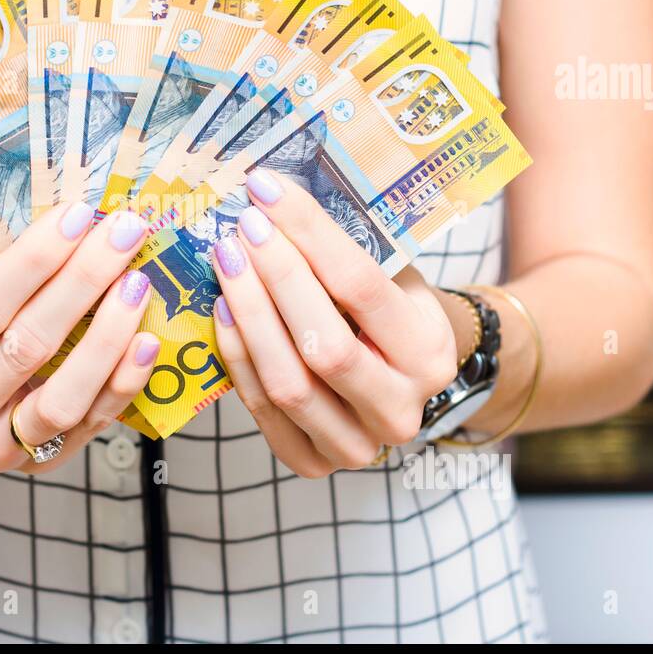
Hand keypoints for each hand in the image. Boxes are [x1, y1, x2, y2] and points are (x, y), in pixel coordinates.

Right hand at [0, 202, 156, 473]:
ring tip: (137, 283)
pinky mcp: (37, 464)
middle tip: (124, 232)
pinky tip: (146, 339)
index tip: (77, 215)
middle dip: (82, 282)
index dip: (32, 262)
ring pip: (62, 399)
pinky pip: (90, 424)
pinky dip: (123, 381)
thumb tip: (68, 215)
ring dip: (108, 335)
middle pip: (26, 348)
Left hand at [210, 169, 459, 476]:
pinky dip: (238, 358)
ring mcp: (359, 445)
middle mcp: (401, 409)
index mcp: (429, 352)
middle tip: (242, 228)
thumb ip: (343, 246)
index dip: (309, 234)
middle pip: (325, 344)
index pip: (361, 286)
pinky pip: (264, 412)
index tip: (267, 190)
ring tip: (226, 263)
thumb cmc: (387, 312)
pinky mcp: (314, 463)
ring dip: (250, 317)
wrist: (399, 379)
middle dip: (276, 278)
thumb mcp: (390, 274)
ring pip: (290, 384)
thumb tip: (274, 192)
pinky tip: (223, 311)